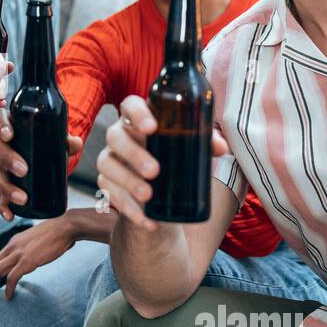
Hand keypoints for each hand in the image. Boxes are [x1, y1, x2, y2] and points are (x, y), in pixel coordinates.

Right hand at [0, 107, 83, 220]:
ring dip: (8, 188)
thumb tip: (75, 144)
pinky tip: (10, 216)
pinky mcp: (4, 184)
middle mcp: (1, 145)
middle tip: (23, 169)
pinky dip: (3, 207)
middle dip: (7, 159)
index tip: (9, 135)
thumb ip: (67, 139)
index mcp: (11, 126)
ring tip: (23, 198)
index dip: (0, 126)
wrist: (43, 155)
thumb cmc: (45, 141)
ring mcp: (0, 166)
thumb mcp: (56, 136)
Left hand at [0, 216, 76, 301]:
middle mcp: (12, 247)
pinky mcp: (28, 260)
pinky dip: (8, 288)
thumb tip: (20, 267)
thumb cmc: (54, 235)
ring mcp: (19, 253)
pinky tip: (9, 296)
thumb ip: (24, 253)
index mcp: (12, 243)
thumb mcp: (33, 242)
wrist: (65, 227)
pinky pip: (12, 277)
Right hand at [96, 95, 229, 230]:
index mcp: (139, 120)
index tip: (152, 127)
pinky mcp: (106, 183)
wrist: (159, 192)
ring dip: (127, 182)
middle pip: (115, 137)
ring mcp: (110, 159)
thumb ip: (206, 143)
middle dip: (133, 154)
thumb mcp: (191, 148)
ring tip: (148, 196)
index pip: (130, 106)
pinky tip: (147, 220)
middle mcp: (120, 136)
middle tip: (155, 171)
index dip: (137, 113)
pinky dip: (129, 209)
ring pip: (107, 165)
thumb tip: (221, 148)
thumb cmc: (173, 158)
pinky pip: (110, 194)